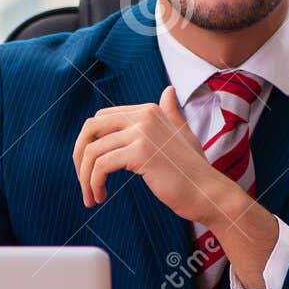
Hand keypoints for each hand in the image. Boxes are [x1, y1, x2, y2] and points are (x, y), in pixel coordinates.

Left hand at [73, 86, 242, 225]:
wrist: (209, 193)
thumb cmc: (194, 171)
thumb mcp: (183, 136)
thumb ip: (171, 114)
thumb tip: (168, 91)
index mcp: (149, 110)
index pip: (101, 119)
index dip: (88, 144)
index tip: (90, 169)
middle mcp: (144, 115)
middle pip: (90, 128)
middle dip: (79, 156)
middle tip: (83, 182)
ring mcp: (142, 132)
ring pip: (92, 151)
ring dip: (85, 177)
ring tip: (91, 197)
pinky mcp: (140, 153)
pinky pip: (101, 166)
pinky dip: (94, 183)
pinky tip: (100, 196)